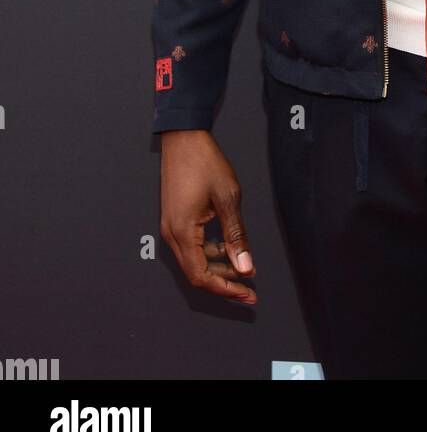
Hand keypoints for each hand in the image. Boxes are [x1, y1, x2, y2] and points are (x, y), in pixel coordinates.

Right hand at [159, 130, 256, 304]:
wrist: (184, 137)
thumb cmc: (205, 162)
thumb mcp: (228, 199)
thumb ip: (236, 236)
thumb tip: (245, 267)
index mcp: (182, 232)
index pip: (201, 276)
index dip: (225, 289)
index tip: (247, 293)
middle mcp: (171, 234)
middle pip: (196, 273)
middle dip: (224, 282)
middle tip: (250, 287)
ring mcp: (171, 226)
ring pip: (194, 260)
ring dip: (218, 267)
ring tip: (244, 267)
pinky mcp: (175, 219)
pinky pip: (192, 246)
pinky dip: (210, 252)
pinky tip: (228, 248)